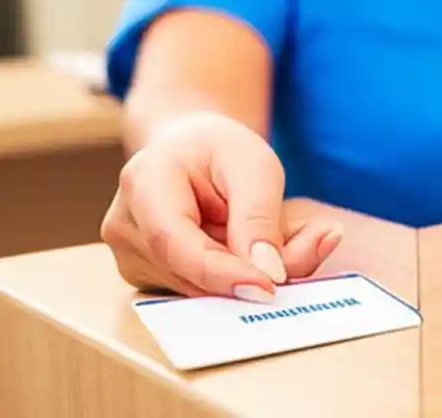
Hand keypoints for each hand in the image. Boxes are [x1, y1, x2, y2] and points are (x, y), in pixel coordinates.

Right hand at [101, 113, 342, 301]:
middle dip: (254, 273)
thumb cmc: (219, 150)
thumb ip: (260, 218)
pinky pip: (203, 292)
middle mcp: (126, 227)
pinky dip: (240, 278)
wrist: (189, 149)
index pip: (176, 244)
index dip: (222, 273)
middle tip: (315, 243)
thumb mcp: (254, 165)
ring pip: (202, 291)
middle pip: (192, 274)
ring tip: (292, 234)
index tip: (270, 286)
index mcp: (143, 183)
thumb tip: (272, 274)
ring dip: (253, 274)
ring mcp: (133, 257)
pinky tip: (262, 250)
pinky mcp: (152, 277)